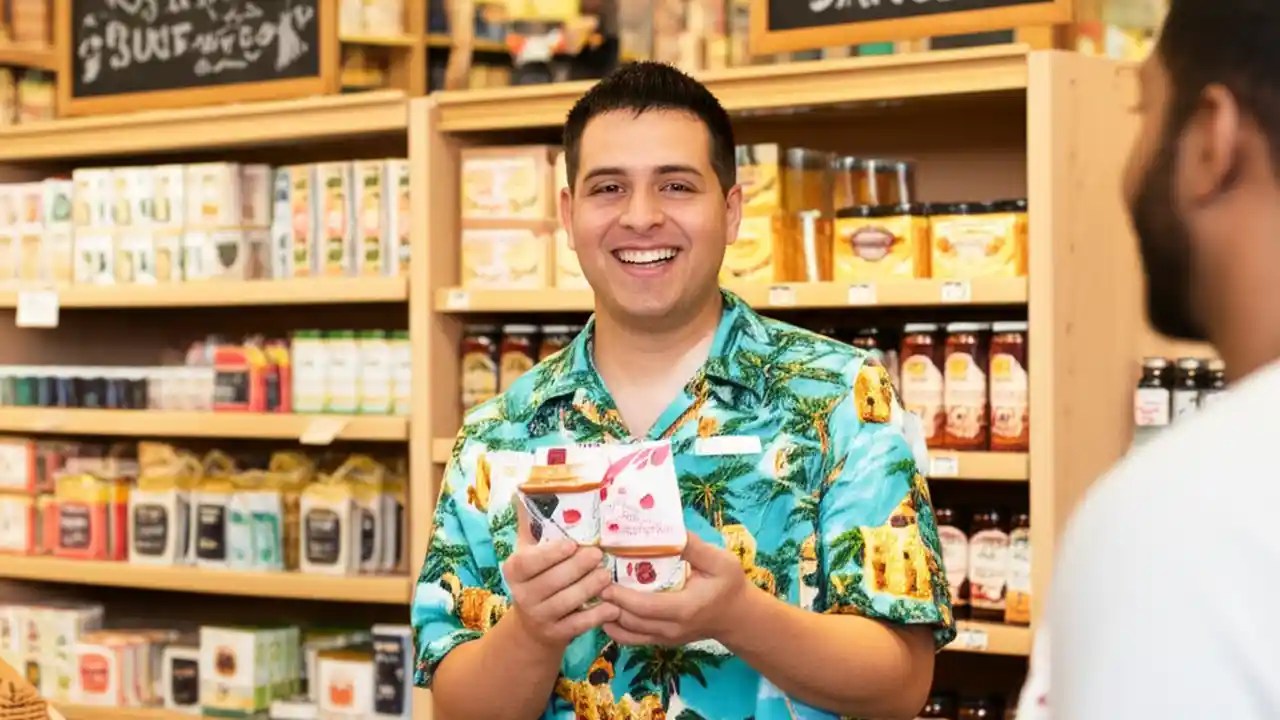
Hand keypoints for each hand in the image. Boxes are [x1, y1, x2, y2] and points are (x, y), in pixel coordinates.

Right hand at [502, 501, 619, 649]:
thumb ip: (529, 524)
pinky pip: (578, 625)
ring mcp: (539, 617)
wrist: (532, 626)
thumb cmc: (535, 578)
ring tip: (606, 575)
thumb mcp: (528, 552)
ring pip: (567, 602)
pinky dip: (597, 616)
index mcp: (514, 571)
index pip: (530, 562)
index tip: (572, 544)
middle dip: (578, 568)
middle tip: (599, 555)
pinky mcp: (557, 635)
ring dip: (589, 588)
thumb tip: (523, 489)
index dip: (551, 554)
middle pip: (553, 581)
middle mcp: (523, 595)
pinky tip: (613, 607)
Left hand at [600, 532, 749, 646]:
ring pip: (626, 633)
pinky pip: (632, 638)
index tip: (602, 579)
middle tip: (591, 579)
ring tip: (594, 591)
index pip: (643, 608)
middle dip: (607, 603)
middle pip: (629, 622)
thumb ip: (694, 547)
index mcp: (684, 609)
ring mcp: (665, 638)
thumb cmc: (730, 585)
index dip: (620, 596)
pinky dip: (615, 625)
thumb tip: (669, 530)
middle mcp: (671, 629)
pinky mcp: (661, 640)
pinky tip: (606, 606)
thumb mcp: (720, 561)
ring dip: (607, 615)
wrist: (738, 616)